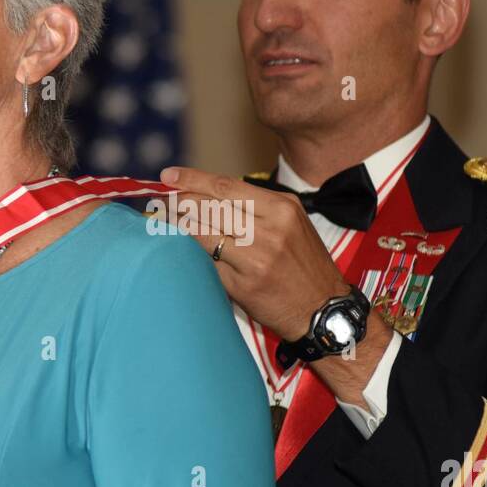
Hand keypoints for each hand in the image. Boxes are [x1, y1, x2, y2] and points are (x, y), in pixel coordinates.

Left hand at [158, 166, 348, 340]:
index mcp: (282, 208)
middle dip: (180, 202)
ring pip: (203, 233)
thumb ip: (255, 209)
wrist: (324, 309)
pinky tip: (184, 252)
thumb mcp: (291, 224)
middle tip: (161, 201)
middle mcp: (270, 229)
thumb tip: (206, 197)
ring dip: (180, 227)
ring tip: (166, 223)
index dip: (192, 179)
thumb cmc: (303, 265)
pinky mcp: (245, 284)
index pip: (226, 187)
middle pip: (210, 207)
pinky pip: (209, 264)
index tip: (168, 176)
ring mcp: (256, 258)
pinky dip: (193, 256)